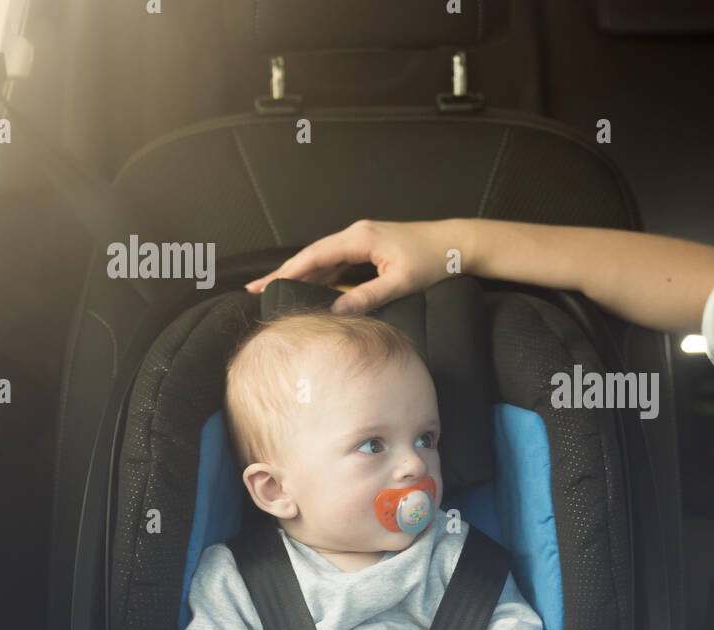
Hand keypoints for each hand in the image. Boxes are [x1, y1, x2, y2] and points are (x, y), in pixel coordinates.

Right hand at [244, 219, 457, 314]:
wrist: (457, 243)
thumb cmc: (435, 260)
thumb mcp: (402, 282)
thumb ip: (369, 296)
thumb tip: (338, 311)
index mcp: (359, 238)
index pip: (313, 256)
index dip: (286, 272)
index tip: (263, 285)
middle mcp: (356, 234)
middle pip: (312, 255)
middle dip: (284, 273)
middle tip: (256, 289)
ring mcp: (362, 239)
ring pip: (323, 258)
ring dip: (301, 273)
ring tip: (276, 290)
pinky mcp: (370, 246)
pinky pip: (338, 260)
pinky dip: (321, 273)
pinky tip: (312, 287)